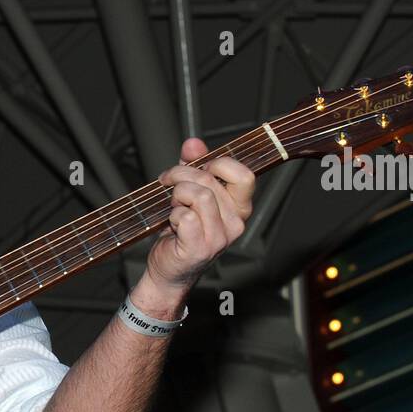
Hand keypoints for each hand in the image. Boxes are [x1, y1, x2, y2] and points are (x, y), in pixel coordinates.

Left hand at [144, 136, 255, 292]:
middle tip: (168, 183)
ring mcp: (219, 237)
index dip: (218, 163)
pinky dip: (173, 215)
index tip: (199, 166)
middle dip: (181, 175)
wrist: (169, 268)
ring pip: (199, 195)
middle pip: (210, 180)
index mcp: (239, 207)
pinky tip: (172, 223)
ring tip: (172, 204)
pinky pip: (185, 216)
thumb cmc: (181, 230)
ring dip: (176, 195)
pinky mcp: (199, 248)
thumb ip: (193, 165)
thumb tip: (193, 143)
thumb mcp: (188, 191)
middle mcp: (235, 223)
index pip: (244, 175)